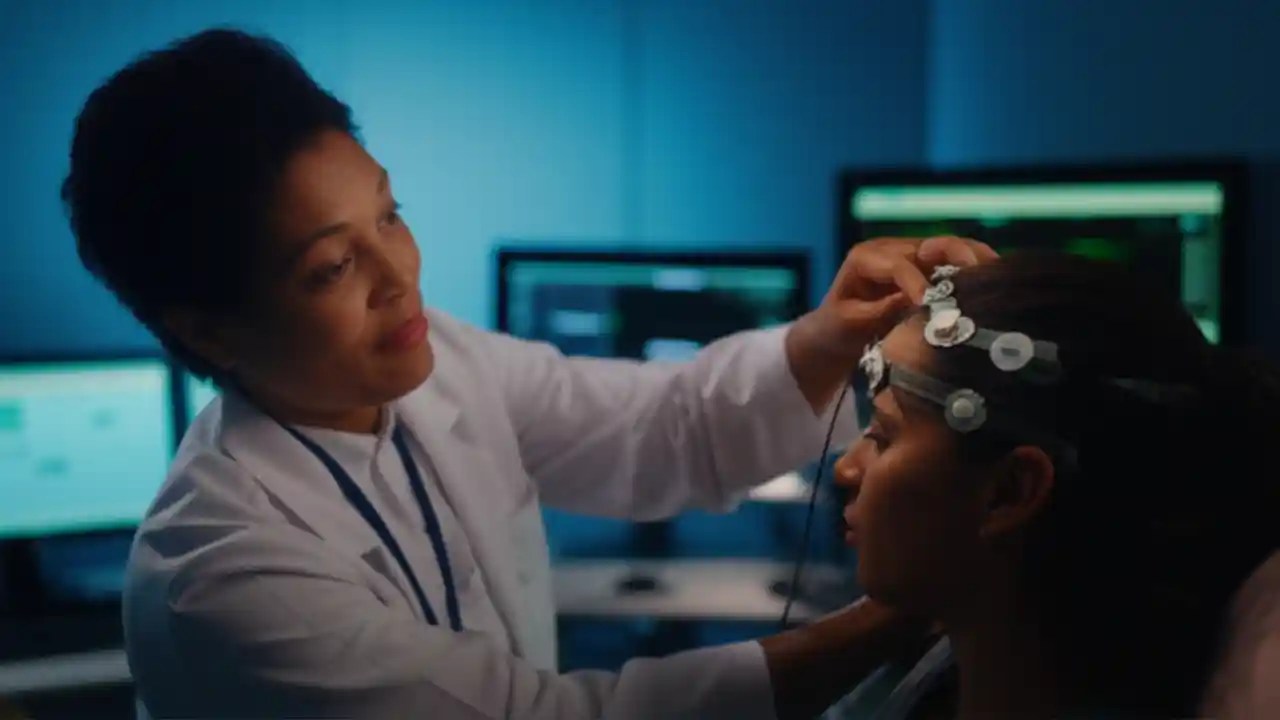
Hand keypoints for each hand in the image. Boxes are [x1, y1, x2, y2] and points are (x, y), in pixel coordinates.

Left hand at [786, 236, 997, 411]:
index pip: (898, 264)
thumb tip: (918, 300)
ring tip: (1000, 272)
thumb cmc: (836, 327)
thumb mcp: (850, 323)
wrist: (833, 331)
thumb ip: (880, 311)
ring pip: (948, 249)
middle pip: (931, 246)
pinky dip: (974, 268)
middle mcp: (890, 250)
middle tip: (986, 273)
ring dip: (974, 258)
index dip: (917, 282)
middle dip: (959, 255)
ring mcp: (910, 257)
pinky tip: (995, 278)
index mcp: (865, 258)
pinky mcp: (924, 268)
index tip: (931, 303)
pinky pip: (953, 262)